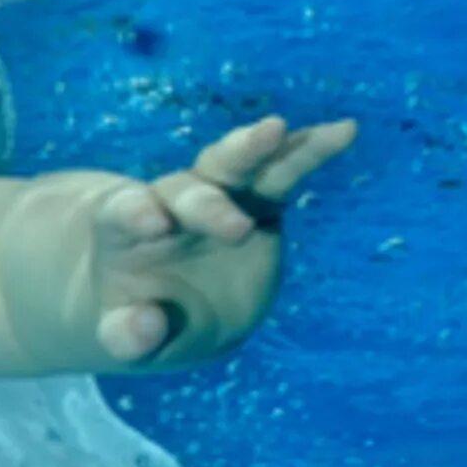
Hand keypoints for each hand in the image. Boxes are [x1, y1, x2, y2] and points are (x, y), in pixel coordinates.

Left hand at [92, 115, 356, 364]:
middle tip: (236, 229)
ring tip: (278, 129)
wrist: (178, 312)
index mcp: (125, 231)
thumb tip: (144, 326)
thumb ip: (126, 335)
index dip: (135, 212)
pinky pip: (282, 171)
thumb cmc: (140, 320)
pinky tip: (343, 132)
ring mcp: (215, 196)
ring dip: (254, 147)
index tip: (153, 223)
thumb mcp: (125, 338)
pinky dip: (308, 151)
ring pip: (233, 165)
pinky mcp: (257, 201)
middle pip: (185, 191)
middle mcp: (168, 203)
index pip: (123, 211)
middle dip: (209, 206)